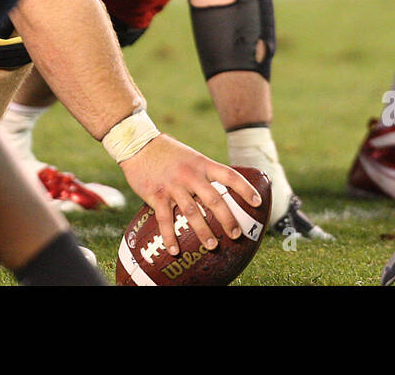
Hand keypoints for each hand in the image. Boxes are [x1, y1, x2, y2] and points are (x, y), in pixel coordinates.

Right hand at [118, 134, 261, 253]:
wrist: (137, 144)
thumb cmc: (166, 151)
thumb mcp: (190, 156)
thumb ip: (202, 172)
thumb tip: (218, 189)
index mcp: (201, 164)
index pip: (229, 176)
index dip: (245, 189)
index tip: (257, 202)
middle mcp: (190, 175)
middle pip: (214, 199)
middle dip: (227, 219)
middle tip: (236, 234)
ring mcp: (173, 185)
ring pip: (192, 212)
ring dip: (203, 231)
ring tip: (212, 245)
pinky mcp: (156, 194)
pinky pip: (164, 219)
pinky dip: (170, 236)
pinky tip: (174, 250)